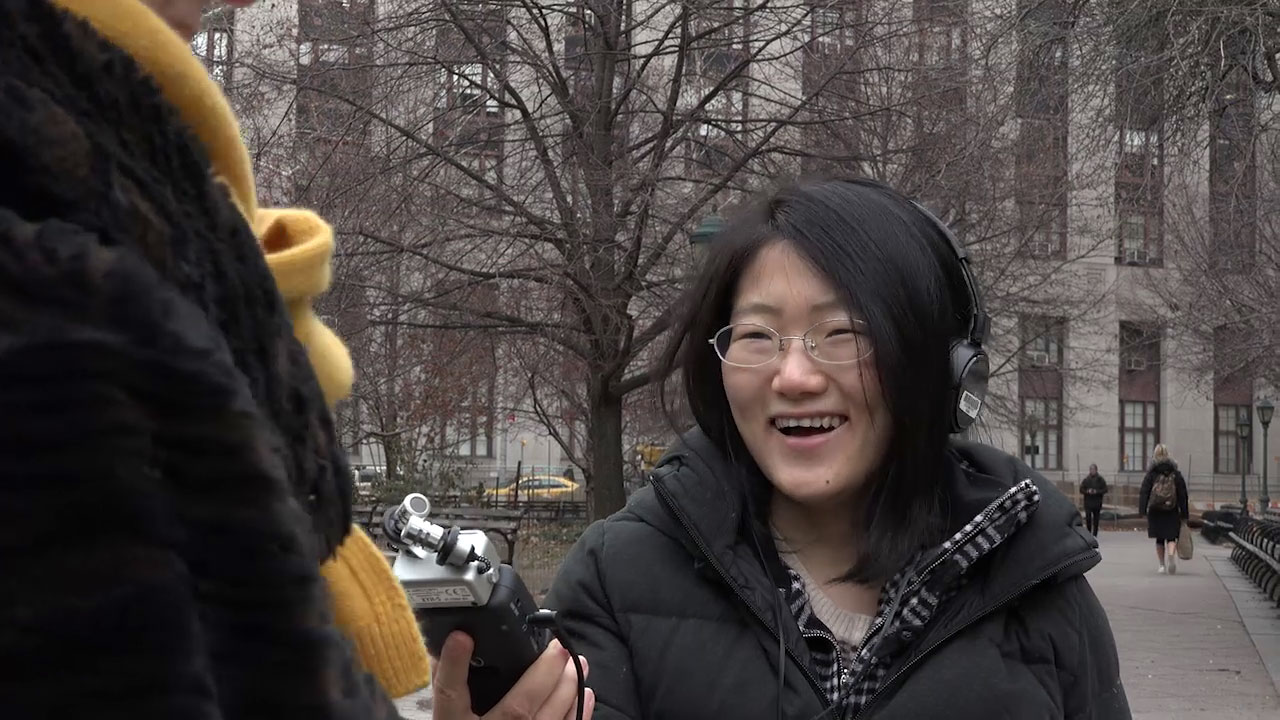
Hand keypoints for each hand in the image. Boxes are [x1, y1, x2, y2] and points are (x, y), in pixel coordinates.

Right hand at [432, 632, 595, 719]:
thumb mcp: (449, 715)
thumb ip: (450, 684)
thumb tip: (456, 641)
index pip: (449, 694)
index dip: (454, 666)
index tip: (462, 637)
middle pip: (517, 709)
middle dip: (542, 675)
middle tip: (559, 647)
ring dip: (567, 690)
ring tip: (579, 663)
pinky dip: (577, 715)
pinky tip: (586, 694)